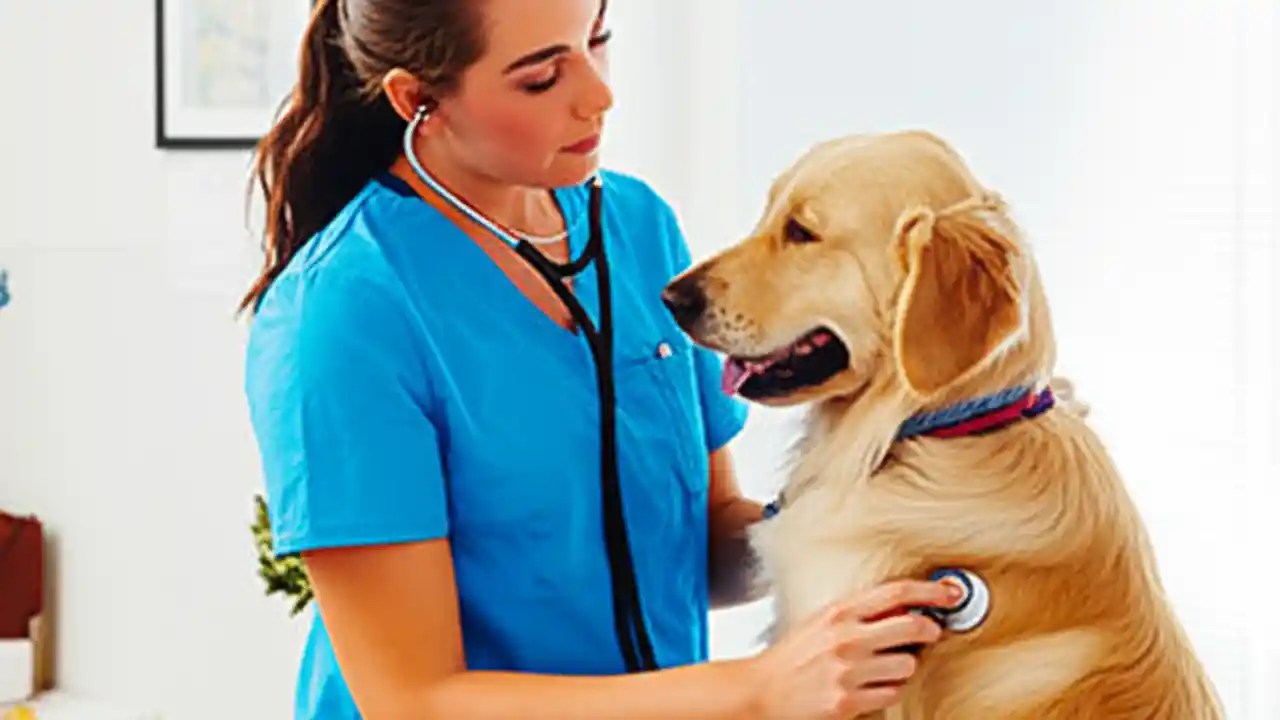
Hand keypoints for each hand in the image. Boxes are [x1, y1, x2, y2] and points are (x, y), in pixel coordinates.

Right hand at [743, 579, 962, 718]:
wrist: (762, 691)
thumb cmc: (792, 656)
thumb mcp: (821, 621)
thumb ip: (858, 614)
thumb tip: (904, 607)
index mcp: (838, 612)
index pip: (895, 592)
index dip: (929, 591)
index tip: (950, 593)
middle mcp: (845, 638)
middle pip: (912, 627)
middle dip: (929, 631)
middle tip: (930, 632)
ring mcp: (848, 671)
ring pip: (907, 666)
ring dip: (903, 667)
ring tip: (883, 667)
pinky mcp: (848, 701)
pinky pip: (892, 693)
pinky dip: (887, 690)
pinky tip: (870, 686)